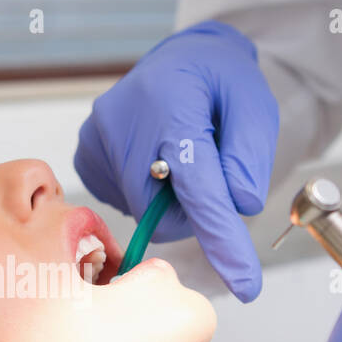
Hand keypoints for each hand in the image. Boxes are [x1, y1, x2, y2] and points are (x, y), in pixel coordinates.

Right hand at [73, 20, 278, 301]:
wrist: (183, 58)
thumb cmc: (221, 81)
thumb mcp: (255, 107)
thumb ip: (250, 156)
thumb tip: (237, 203)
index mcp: (170, 105)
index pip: (198, 189)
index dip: (222, 239)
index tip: (245, 283)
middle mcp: (121, 123)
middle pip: (162, 212)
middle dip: (195, 210)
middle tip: (212, 174)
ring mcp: (97, 140)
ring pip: (142, 211)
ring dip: (171, 199)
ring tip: (181, 154)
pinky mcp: (86, 156)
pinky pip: (123, 201)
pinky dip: (148, 193)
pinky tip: (156, 161)